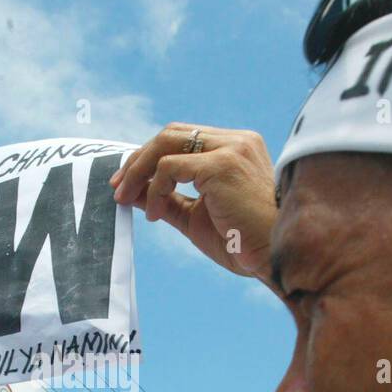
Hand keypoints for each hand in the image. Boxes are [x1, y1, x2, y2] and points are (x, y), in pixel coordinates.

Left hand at [110, 122, 276, 279]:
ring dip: (138, 172)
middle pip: (170, 134)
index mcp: (235, 148)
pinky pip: (170, 167)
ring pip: (166, 143)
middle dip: (137, 160)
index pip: (182, 139)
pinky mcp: (223, 165)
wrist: (274, 257)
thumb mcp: (194, 216)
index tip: (127, 184)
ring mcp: (231, 148)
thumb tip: (132, 191)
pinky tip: (156, 214)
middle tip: (118, 189)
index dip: (149, 157)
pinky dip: (155, 190)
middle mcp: (236, 141)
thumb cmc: (242, 242)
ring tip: (128, 199)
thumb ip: (166, 199)